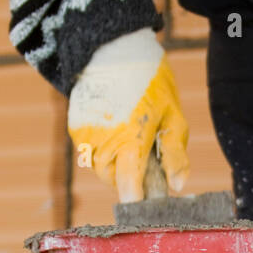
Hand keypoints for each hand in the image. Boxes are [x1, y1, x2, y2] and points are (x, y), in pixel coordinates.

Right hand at [68, 29, 188, 201]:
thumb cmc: (150, 80)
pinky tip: (115, 125)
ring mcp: (85, 136)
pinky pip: (90, 152)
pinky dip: (104, 148)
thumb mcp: (172, 114)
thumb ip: (175, 153)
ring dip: (116, 162)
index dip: (137, 201)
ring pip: (101, 168)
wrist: (111, 47)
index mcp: (130, 138)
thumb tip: (178, 185)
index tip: (145, 206)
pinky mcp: (74, 128)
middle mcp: (102, 141)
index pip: (128, 185)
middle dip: (130, 175)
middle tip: (145, 153)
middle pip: (115, 180)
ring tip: (130, 135)